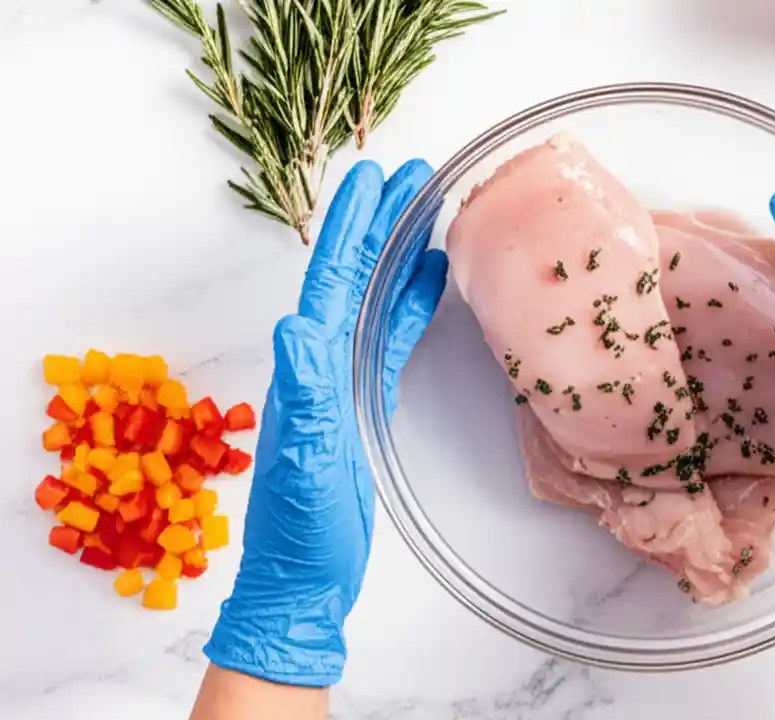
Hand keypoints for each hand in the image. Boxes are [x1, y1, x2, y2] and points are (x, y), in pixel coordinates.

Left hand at [204, 160, 447, 686]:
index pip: (332, 280)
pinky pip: (390, 338)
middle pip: (354, 275)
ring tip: (427, 213)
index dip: (353, 228)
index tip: (375, 179)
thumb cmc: (302, 526)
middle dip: (379, 223)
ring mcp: (342, 379)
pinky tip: (430, 284)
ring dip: (397, 254)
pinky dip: (410, 305)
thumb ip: (302, 392)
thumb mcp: (305, 459)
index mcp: (306, 365)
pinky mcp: (364, 401)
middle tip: (411, 175)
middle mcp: (320, 361)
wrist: (305, 577)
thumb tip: (296, 322)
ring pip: (375, 299)